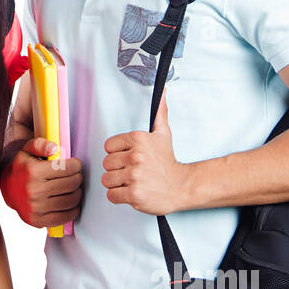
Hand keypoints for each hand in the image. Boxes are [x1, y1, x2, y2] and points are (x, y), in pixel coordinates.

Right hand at [0, 136, 82, 228]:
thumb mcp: (27, 151)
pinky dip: (73, 210)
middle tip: (76, 175)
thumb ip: (40, 144)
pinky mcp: (39, 221)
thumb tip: (54, 149)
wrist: (9, 190)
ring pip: (71, 200)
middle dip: (78, 178)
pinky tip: (71, 202)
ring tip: (74, 188)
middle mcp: (34, 191)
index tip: (75, 164)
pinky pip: (65, 216)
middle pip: (72, 184)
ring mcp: (36, 208)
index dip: (76, 165)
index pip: (67, 168)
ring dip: (78, 193)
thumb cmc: (23, 169)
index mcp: (33, 172)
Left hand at [102, 91, 192, 214]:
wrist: (182, 186)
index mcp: (138, 139)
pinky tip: (132, 192)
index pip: (108, 147)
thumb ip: (159, 113)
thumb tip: (163, 91)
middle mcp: (135, 156)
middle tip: (132, 172)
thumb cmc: (168, 162)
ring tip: (132, 182)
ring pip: (107, 179)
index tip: (129, 158)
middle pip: (106, 163)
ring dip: (117, 184)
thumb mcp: (163, 134)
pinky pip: (111, 195)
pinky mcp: (134, 194)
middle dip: (117, 169)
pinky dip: (119, 197)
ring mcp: (134, 176)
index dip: (117, 154)